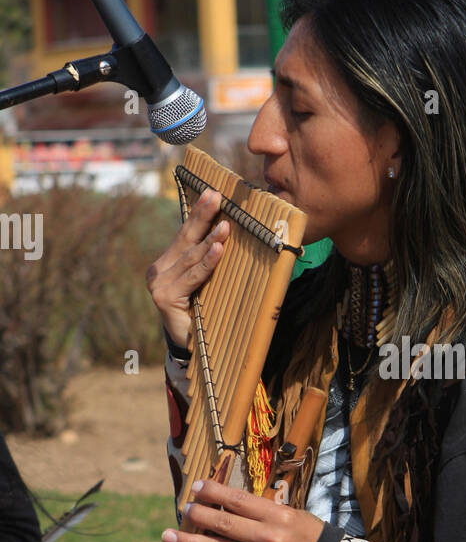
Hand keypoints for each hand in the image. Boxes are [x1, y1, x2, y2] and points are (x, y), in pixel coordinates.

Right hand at [145, 187, 229, 348]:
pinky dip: (208, 262)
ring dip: (210, 239)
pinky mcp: (164, 297)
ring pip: (190, 257)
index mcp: (166, 263)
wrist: (193, 349)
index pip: (185, 234)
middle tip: (217, 195)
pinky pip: (193, 276)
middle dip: (202, 215)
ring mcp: (158, 283)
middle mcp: (158, 271)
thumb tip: (231, 230)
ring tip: (226, 225)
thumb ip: (208, 260)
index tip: (212, 192)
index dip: (199, 213)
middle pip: (185, 239)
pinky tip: (219, 249)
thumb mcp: (205, 281)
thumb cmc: (203, 312)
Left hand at [162, 477, 326, 541]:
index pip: (238, 500)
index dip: (214, 492)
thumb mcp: (293, 513)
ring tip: (168, 536)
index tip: (197, 486)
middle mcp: (265, 538)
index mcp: (277, 516)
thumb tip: (231, 502)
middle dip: (198, 514)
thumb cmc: (312, 536)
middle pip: (223, 523)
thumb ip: (264, 509)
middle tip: (184, 509)